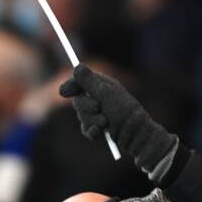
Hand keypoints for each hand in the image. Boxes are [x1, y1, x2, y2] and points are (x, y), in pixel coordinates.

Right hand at [59, 65, 176, 175]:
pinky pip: (86, 129)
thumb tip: (77, 67)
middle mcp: (98, 98)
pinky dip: (92, 131)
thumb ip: (89, 81)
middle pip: (78, 100)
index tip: (65, 92)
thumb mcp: (106, 93)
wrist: (136, 134)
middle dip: (86, 107)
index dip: (71, 86)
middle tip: (98, 108)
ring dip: (91, 120)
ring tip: (105, 122)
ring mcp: (98, 114)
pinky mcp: (98, 128)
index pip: (80, 82)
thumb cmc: (124, 111)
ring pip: (81, 116)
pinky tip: (99, 132)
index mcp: (101, 85)